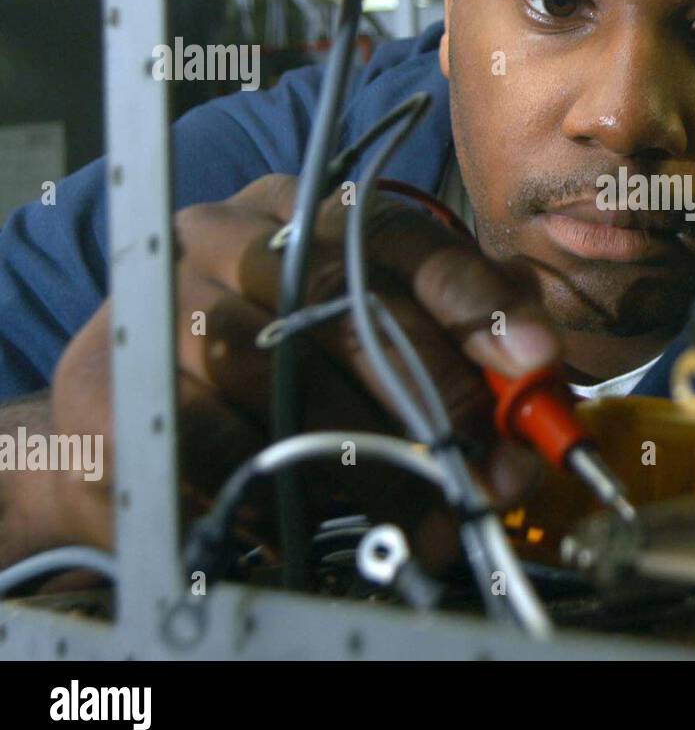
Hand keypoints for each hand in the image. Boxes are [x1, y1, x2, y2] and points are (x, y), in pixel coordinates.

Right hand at [43, 173, 561, 568]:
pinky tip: (328, 515)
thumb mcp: (359, 317)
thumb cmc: (269, 357)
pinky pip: (223, 442)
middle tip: (495, 467)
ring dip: (379, 462)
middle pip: (350, 304)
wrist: (121, 401)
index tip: (534, 358)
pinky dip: (290, 486)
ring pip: (292, 383)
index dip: (472, 296)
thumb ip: (450, 320)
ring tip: (436, 518)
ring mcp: (172, 302)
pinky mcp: (124, 381)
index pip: (399, 234)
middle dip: (439, 395)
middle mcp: (233, 238)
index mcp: (301, 210)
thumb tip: (537, 360)